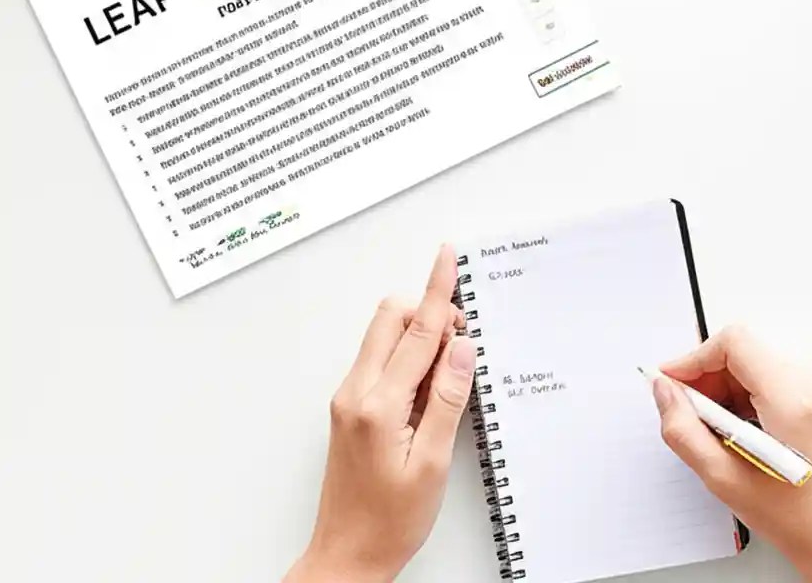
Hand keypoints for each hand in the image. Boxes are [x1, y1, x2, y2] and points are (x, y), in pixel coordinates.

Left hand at [286, 246, 475, 582]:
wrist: (348, 555)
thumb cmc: (389, 521)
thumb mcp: (432, 462)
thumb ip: (447, 399)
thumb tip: (461, 349)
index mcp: (377, 405)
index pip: (416, 333)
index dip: (437, 292)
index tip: (446, 259)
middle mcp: (355, 394)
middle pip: (391, 322)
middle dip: (429, 314)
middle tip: (463, 339)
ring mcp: (348, 401)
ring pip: (385, 340)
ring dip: (419, 340)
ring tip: (448, 378)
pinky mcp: (350, 410)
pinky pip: (380, 364)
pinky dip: (408, 363)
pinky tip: (428, 394)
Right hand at [653, 327, 811, 582]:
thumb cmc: (791, 515)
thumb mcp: (722, 477)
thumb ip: (683, 429)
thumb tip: (664, 390)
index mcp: (791, 397)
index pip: (734, 342)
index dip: (694, 358)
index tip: (671, 383)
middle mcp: (809, 382)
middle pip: (742, 350)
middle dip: (706, 376)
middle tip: (688, 414)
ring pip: (751, 361)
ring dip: (722, 387)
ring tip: (713, 430)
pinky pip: (767, 376)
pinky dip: (741, 394)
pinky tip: (734, 429)